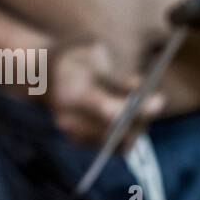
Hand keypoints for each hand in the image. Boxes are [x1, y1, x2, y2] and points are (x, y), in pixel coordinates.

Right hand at [42, 41, 162, 146]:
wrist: (39, 73)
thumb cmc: (70, 57)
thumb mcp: (91, 53)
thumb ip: (115, 75)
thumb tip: (139, 89)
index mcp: (71, 95)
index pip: (110, 112)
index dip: (139, 110)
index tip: (159, 100)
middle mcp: (69, 120)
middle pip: (118, 132)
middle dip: (142, 119)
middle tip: (155, 101)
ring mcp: (72, 134)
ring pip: (119, 143)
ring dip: (137, 127)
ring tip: (142, 106)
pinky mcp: (78, 141)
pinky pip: (112, 145)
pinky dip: (127, 133)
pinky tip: (130, 115)